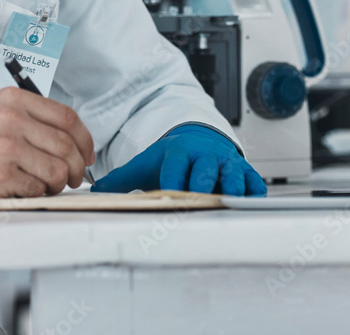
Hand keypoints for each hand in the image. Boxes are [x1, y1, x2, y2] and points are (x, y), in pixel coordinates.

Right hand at [0, 87, 94, 206]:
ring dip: (59, 184)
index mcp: (14, 100)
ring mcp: (4, 149)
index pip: (67, 118)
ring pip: (56, 171)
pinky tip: (27, 189)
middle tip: (75, 176)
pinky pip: (36, 190)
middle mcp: (10, 121)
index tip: (87, 152)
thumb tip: (69, 137)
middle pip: (66, 146)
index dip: (85, 139)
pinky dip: (38, 194)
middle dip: (77, 167)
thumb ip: (30, 116)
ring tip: (49, 185)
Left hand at [91, 124, 266, 195]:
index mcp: (180, 152)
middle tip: (195, 207)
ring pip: (234, 177)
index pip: (176, 168)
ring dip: (230, 193)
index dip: (174, 185)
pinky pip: (254, 184)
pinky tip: (245, 208)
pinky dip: (252, 196)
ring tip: (223, 208)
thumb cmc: (173, 158)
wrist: (199, 141)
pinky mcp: (245, 172)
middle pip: (207, 172)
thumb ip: (121, 180)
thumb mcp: (146, 164)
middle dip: (202, 190)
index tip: (169, 200)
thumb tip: (95, 194)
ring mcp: (228, 163)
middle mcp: (206, 155)